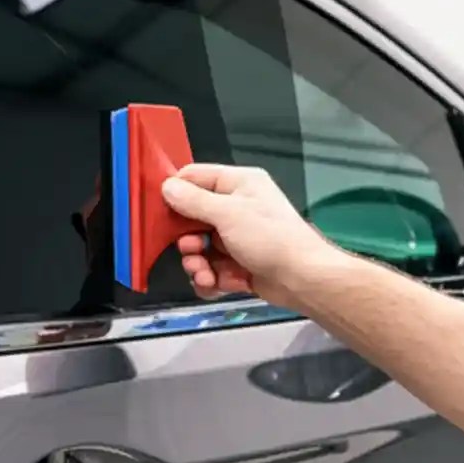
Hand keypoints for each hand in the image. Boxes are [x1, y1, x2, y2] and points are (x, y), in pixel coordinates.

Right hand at [163, 164, 344, 309]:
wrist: (304, 280)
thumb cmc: (271, 238)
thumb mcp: (228, 214)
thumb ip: (193, 201)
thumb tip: (167, 187)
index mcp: (239, 184)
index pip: (196, 178)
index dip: (176, 192)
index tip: (159, 211)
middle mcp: (237, 207)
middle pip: (193, 218)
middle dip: (187, 239)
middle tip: (190, 250)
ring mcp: (238, 237)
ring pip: (200, 248)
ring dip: (196, 264)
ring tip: (204, 274)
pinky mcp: (239, 264)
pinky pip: (212, 268)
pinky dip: (209, 279)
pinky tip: (214, 285)